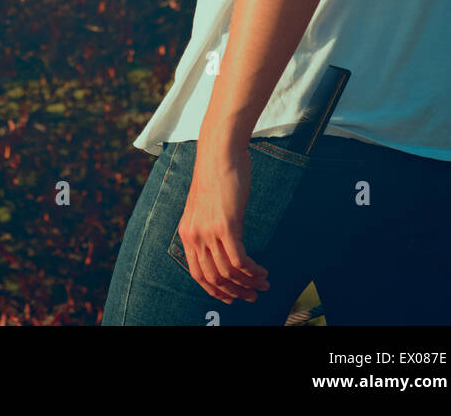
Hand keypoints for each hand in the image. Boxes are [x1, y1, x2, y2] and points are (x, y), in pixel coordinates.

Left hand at [176, 145, 269, 303]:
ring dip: (249, 283)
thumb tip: (224, 246)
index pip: (198, 274)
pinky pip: (239, 260)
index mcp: (187, 232)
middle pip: (214, 278)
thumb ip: (209, 227)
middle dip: (235, 292)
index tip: (231, 297)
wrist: (220, 152)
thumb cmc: (217, 174)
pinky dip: (252, 271)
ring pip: (229, 272)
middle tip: (252, 297)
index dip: (215, 290)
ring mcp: (209, 231)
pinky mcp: (226, 225)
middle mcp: (195, 235)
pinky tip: (262, 271)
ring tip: (263, 284)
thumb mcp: (205, 206)